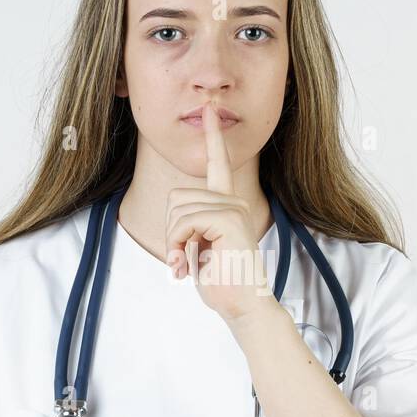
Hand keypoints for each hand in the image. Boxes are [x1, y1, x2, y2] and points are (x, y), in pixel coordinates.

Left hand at [164, 100, 277, 322]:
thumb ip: (192, 226)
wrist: (244, 307)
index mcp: (228, 205)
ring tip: (189, 264)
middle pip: (176, 197)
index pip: (218, 165)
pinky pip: (186, 222)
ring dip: (175, 242)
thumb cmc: (223, 283)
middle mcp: (233, 201)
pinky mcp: (229, 219)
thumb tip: (177, 218)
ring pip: (177, 210)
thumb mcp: (200, 249)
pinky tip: (190, 265)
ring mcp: (234, 208)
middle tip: (183, 260)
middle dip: (171, 232)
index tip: (209, 110)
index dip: (213, 138)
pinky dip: (179, 246)